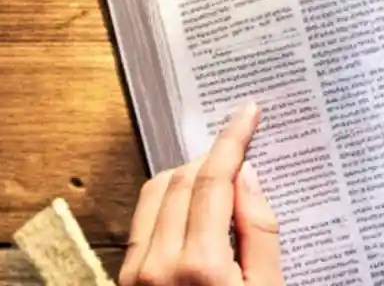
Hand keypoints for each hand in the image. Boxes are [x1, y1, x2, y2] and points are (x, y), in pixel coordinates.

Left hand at [119, 103, 283, 285]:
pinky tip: (192, 206)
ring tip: (217, 179)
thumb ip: (259, 232)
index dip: (232, 141)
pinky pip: (142, 220)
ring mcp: (136, 271)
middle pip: (181, 180)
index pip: (213, 181)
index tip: (247, 115)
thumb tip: (245, 176)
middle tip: (239, 151)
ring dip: (186, 175)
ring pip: (155, 193)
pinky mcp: (125, 278)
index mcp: (201, 264)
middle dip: (211, 157)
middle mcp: (159, 262)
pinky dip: (167, 200)